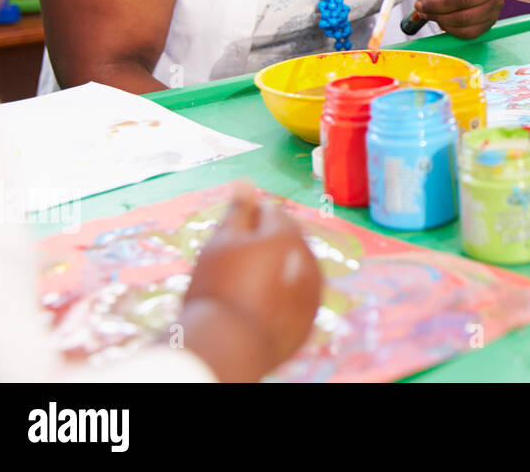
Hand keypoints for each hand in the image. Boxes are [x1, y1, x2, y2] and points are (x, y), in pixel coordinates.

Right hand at [178, 184, 320, 381]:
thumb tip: (246, 181)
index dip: (248, 223)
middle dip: (266, 244)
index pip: (271, 212)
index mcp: (288, 235)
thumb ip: (238, 211)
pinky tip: (260, 307)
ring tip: (245, 289)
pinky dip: (284, 296)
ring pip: (295, 267)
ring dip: (277, 269)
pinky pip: (298, 296)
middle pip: (287, 239)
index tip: (229, 243)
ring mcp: (313, 290)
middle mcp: (309, 258)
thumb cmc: (217, 291)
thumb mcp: (220, 244)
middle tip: (234, 268)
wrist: (225, 348)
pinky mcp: (311, 317)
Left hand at [409, 0, 502, 39]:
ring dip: (439, 18)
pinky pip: (466, 32)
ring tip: (424, 13)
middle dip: (437, 5)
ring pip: (463, 19)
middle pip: (465, 2)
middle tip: (420, 4)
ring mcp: (492, 12)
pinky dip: (449, 28)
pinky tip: (439, 21)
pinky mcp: (486, 26)